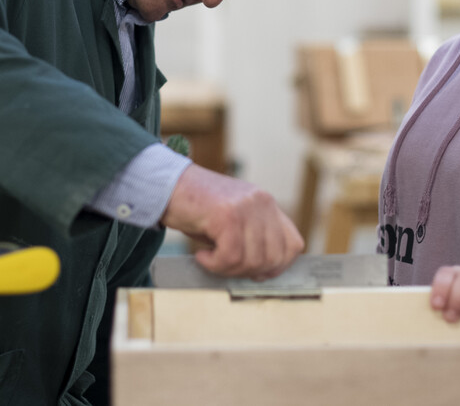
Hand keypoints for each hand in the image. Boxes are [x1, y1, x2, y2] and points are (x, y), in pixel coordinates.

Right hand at [160, 165, 304, 280]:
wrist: (165, 185)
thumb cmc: (195, 208)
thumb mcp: (233, 220)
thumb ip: (252, 239)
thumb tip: (263, 273)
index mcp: (266, 204)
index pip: (293, 244)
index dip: (278, 266)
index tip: (256, 273)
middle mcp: (261, 202)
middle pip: (274, 257)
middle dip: (250, 272)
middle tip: (226, 267)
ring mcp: (245, 206)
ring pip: (253, 260)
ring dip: (228, 269)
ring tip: (210, 259)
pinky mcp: (226, 214)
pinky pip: (231, 256)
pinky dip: (215, 264)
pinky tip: (202, 256)